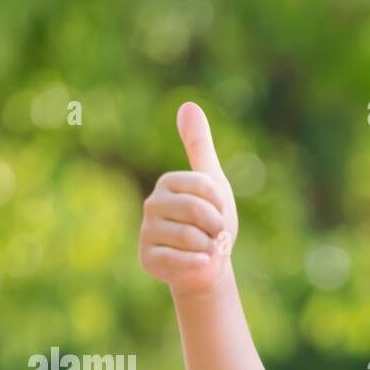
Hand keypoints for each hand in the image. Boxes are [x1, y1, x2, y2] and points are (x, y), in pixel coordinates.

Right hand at [139, 102, 237, 295]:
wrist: (208, 264)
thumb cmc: (212, 223)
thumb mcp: (213, 182)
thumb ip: (200, 146)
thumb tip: (188, 104)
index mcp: (168, 182)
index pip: (205, 187)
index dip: (221, 205)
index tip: (220, 213)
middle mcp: (152, 204)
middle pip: (196, 211)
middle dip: (216, 227)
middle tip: (215, 235)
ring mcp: (148, 232)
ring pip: (189, 236)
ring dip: (209, 246)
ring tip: (205, 248)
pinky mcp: (148, 258)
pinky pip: (179, 258)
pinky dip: (198, 263)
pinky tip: (200, 262)